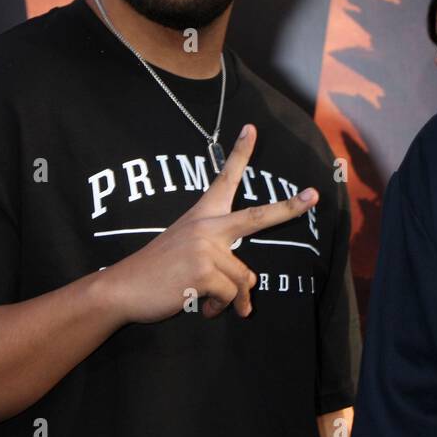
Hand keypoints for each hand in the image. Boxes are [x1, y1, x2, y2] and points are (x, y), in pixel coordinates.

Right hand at [99, 124, 318, 324]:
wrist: (122, 287)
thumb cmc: (158, 271)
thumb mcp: (190, 254)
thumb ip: (224, 263)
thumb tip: (249, 293)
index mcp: (203, 215)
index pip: (224, 179)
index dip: (240, 153)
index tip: (252, 129)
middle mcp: (207, 226)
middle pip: (258, 217)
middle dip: (289, 207)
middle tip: (314, 196)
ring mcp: (206, 246)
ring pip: (243, 278)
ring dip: (228, 297)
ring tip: (203, 296)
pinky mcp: (204, 270)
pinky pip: (230, 295)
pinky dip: (218, 308)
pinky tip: (198, 304)